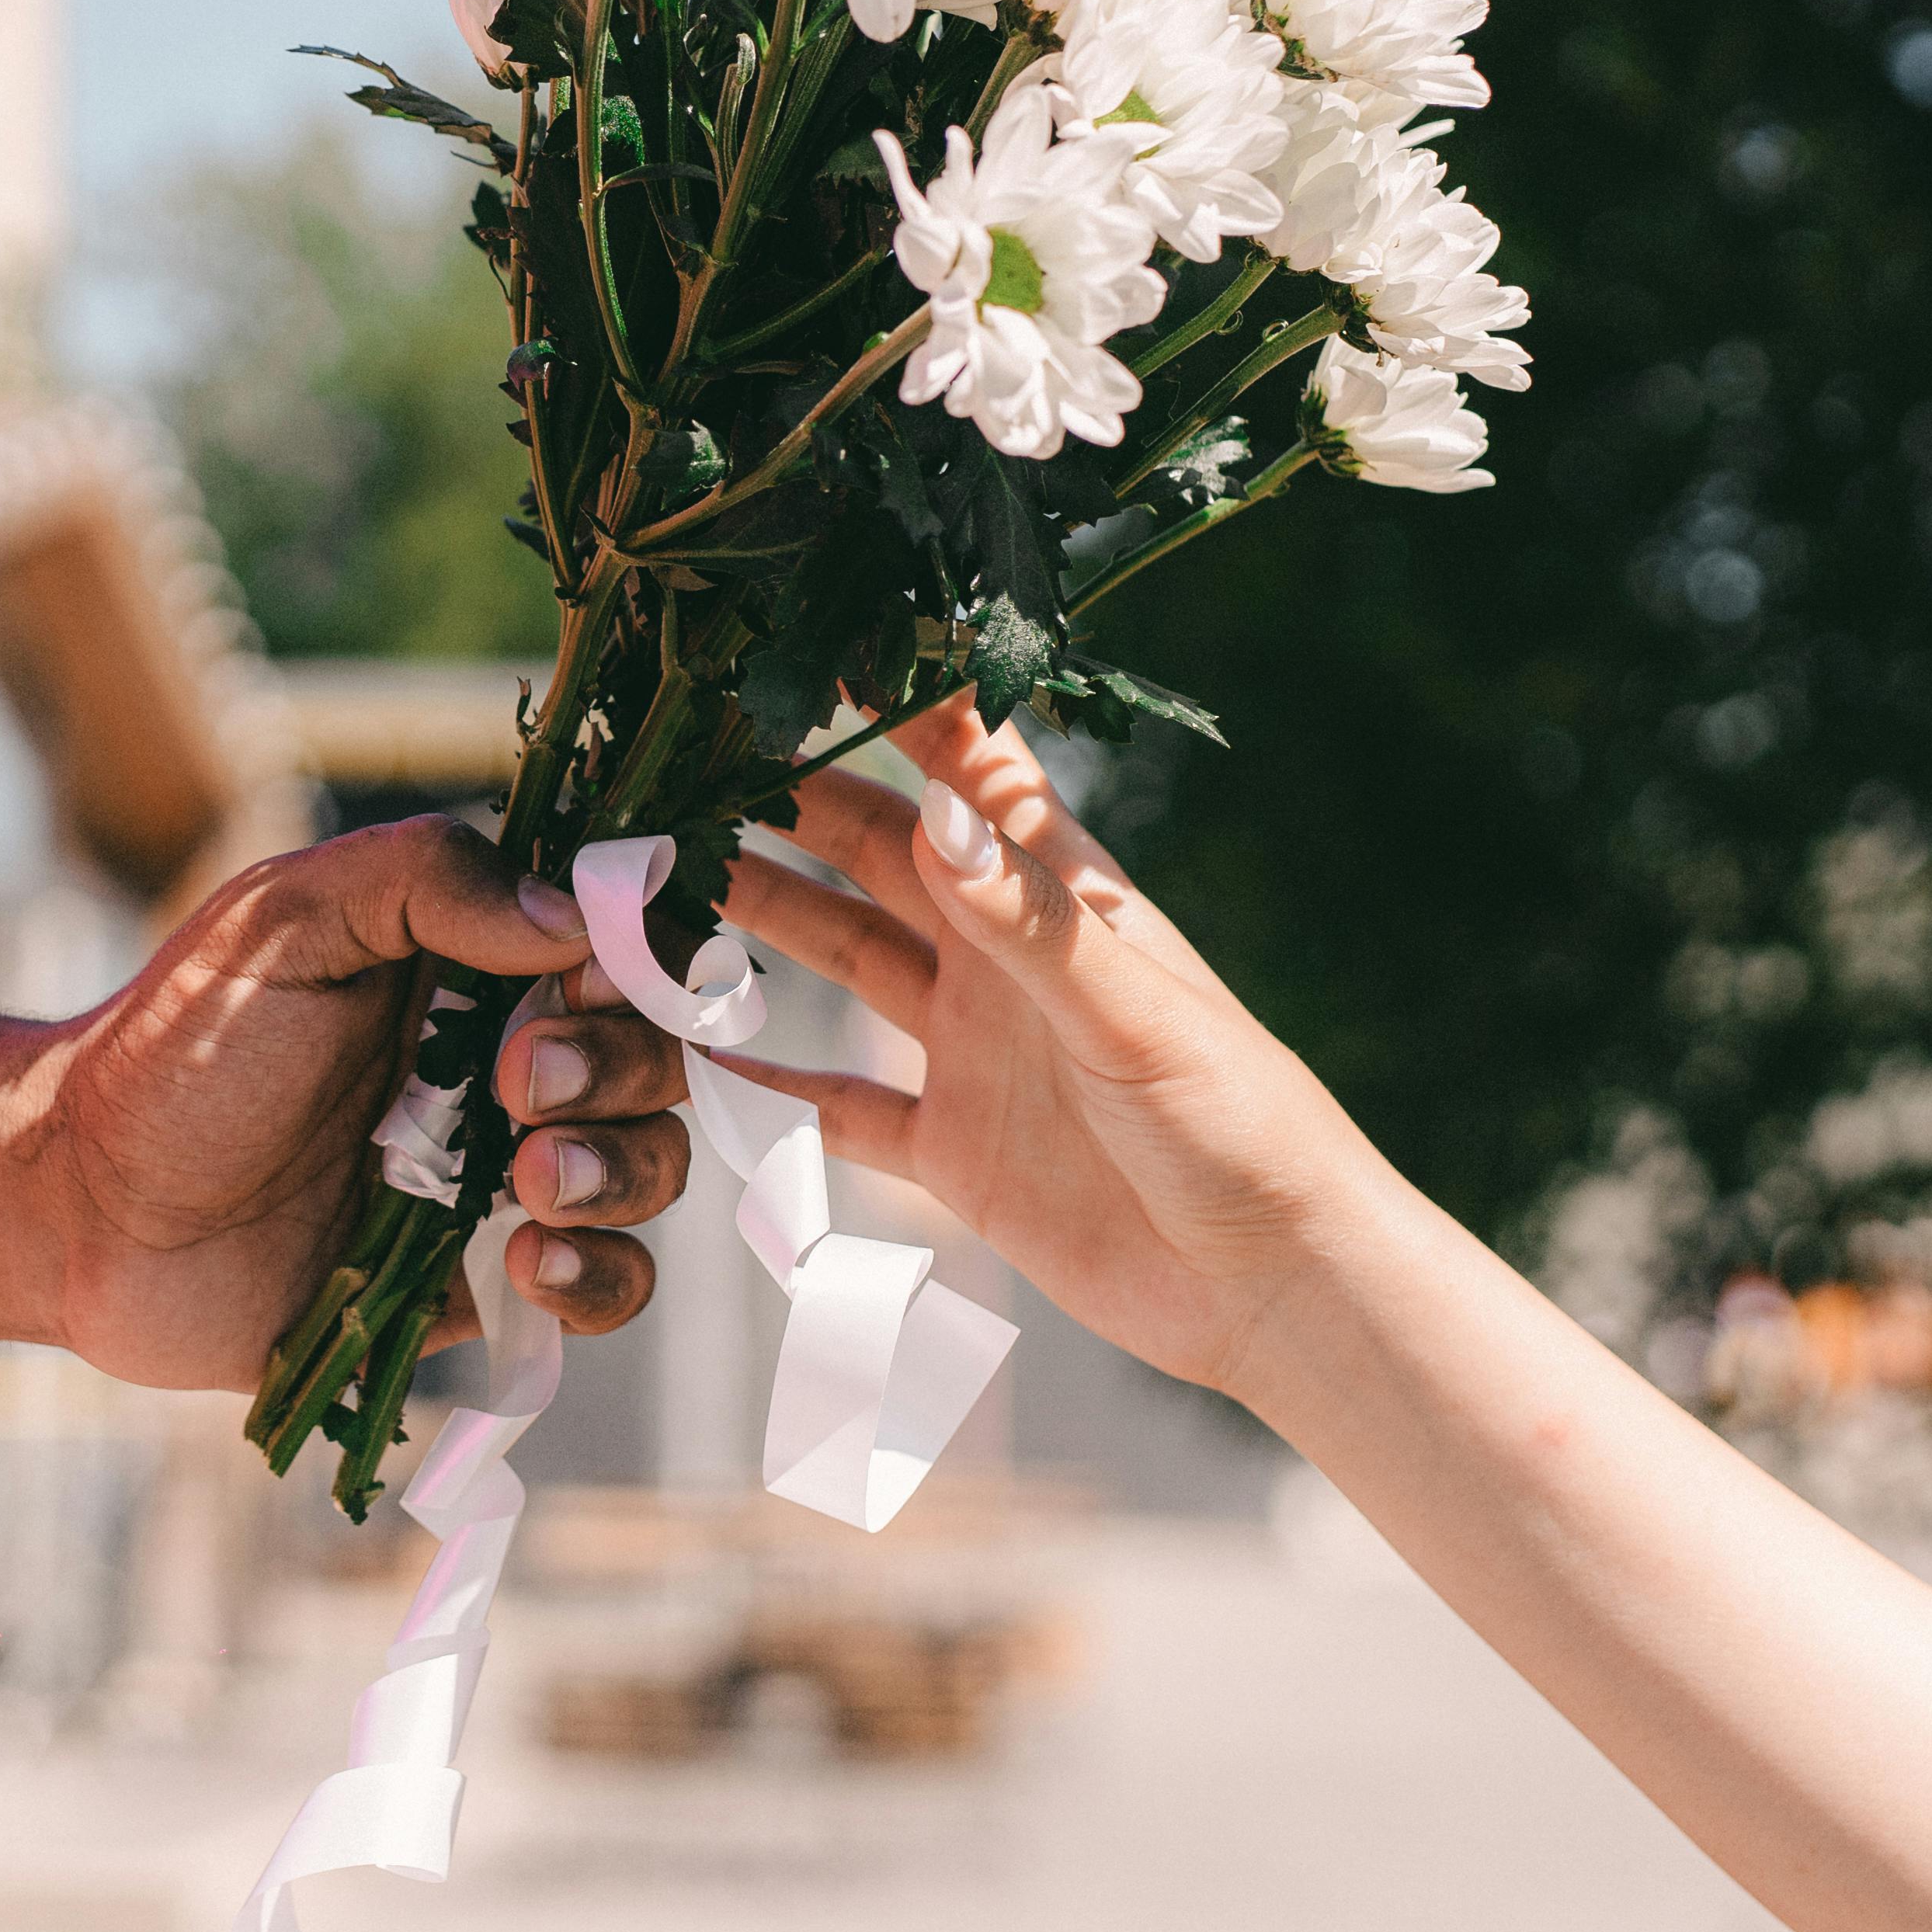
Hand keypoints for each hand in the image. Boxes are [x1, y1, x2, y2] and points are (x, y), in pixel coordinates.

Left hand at [9, 815, 690, 1390]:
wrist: (84, 1209)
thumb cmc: (175, 1046)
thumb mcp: (284, 919)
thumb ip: (426, 880)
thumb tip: (575, 918)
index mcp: (476, 959)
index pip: (626, 944)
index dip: (645, 961)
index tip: (594, 979)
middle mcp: (506, 1060)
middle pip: (655, 1057)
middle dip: (613, 1069)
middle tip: (514, 1084)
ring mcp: (499, 1176)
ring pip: (648, 1168)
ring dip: (619, 1172)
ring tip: (526, 1182)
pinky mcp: (478, 1285)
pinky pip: (601, 1286)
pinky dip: (596, 1278)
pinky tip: (521, 1262)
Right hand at [714, 696, 1396, 1401]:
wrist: (1270, 1284)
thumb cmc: (1238, 1125)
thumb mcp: (1129, 1012)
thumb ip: (1025, 921)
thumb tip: (937, 811)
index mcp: (1062, 898)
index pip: (970, 767)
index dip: (893, 703)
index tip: (802, 647)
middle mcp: (1006, 958)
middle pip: (879, 852)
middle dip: (788, 803)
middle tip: (685, 762)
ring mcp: (975, 1050)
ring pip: (844, 958)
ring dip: (762, 918)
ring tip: (661, 877)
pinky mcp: (955, 1148)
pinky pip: (839, 1105)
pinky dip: (771, 1083)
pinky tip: (696, 1054)